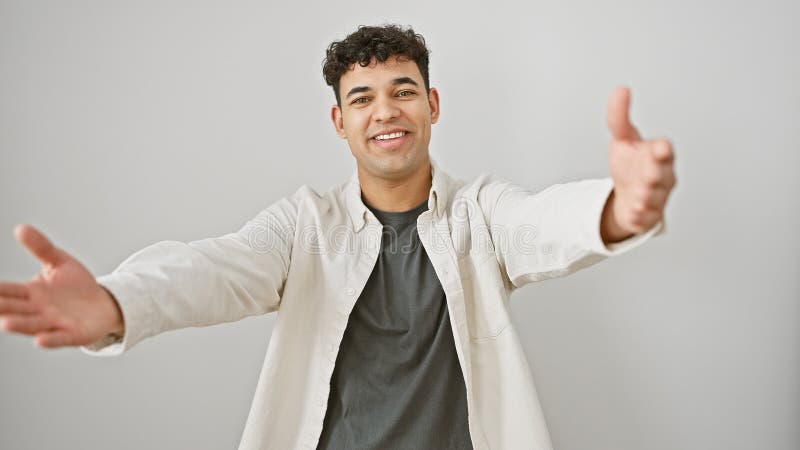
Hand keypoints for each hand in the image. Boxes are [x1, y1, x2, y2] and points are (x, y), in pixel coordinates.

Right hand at [0, 225, 123, 347]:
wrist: (103, 304)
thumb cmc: (76, 285)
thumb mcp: (59, 262)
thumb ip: (41, 248)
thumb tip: (20, 228)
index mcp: (30, 293)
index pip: (7, 290)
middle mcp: (37, 310)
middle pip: (15, 309)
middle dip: (2, 307)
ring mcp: (54, 323)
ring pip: (32, 325)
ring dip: (19, 324)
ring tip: (4, 323)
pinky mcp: (73, 334)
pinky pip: (60, 338)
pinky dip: (51, 340)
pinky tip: (40, 341)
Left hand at [603, 86, 676, 240]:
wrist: (626, 196)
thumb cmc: (631, 165)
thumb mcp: (623, 139)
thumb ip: (619, 118)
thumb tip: (621, 89)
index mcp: (657, 155)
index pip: (664, 151)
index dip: (662, 149)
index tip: (661, 147)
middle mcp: (661, 176)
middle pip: (661, 175)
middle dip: (656, 174)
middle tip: (649, 175)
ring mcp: (656, 197)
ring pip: (655, 198)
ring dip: (647, 197)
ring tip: (639, 197)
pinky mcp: (647, 215)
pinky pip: (645, 216)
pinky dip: (640, 215)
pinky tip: (634, 212)